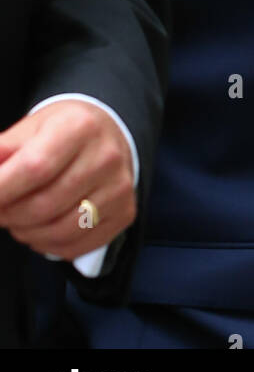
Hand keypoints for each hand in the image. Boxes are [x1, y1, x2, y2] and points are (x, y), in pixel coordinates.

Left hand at [0, 101, 135, 260]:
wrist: (109, 132)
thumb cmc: (64, 131)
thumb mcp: (31, 127)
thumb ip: (2, 151)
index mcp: (79, 126)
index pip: (34, 167)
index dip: (2, 189)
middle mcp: (106, 156)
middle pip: (44, 204)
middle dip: (10, 215)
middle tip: (0, 210)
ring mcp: (118, 187)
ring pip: (59, 230)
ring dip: (26, 232)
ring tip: (19, 219)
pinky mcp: (124, 213)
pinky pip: (76, 245)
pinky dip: (48, 245)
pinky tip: (41, 229)